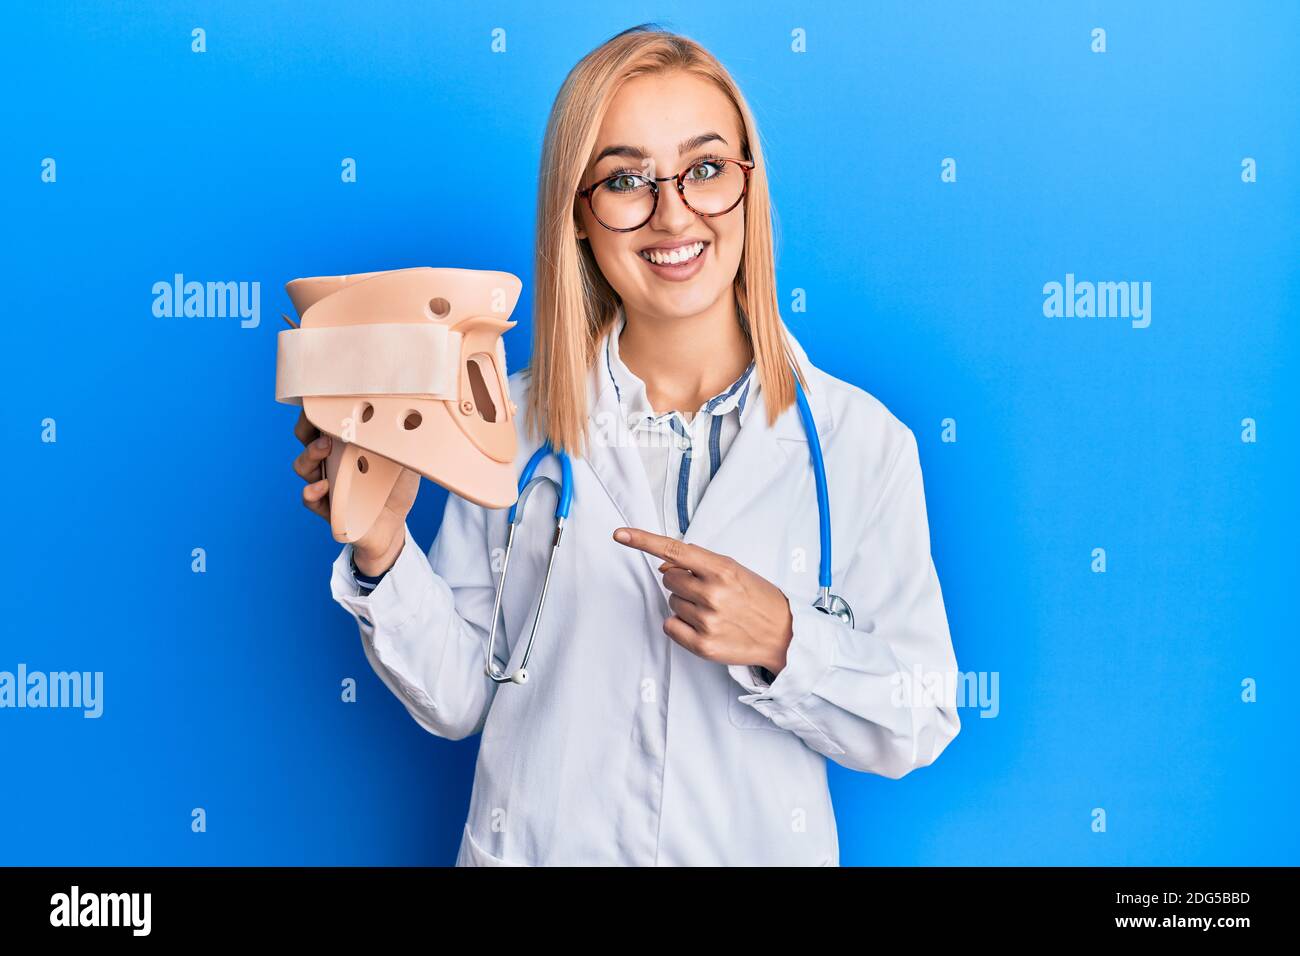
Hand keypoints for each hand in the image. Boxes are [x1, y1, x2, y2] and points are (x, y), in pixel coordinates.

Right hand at [291, 409, 418, 574]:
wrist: (395, 525)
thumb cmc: (396, 486)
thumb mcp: (406, 459)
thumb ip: (407, 440)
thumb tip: (419, 415)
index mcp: (345, 444)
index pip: (324, 421)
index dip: (320, 408)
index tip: (324, 396)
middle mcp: (330, 461)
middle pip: (305, 438)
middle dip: (307, 426)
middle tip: (321, 421)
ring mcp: (325, 483)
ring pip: (303, 466)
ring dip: (310, 454)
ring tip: (324, 448)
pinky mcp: (327, 508)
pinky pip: (310, 499)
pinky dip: (312, 492)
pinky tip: (322, 486)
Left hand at [612, 527, 793, 674]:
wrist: (784, 635)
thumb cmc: (757, 598)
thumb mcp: (734, 571)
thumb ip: (699, 565)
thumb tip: (664, 566)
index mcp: (722, 570)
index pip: (674, 550)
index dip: (643, 540)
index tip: (620, 534)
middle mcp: (713, 594)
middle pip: (668, 579)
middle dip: (681, 581)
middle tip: (707, 590)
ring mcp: (707, 621)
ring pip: (670, 602)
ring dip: (685, 603)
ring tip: (714, 610)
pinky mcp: (702, 645)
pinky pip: (670, 625)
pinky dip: (680, 624)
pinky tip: (704, 625)